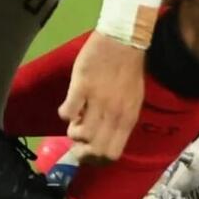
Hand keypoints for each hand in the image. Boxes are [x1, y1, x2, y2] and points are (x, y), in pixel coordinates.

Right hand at [59, 32, 147, 163]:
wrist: (124, 39)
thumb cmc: (128, 69)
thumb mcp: (132, 100)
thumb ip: (120, 120)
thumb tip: (104, 139)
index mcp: (128, 118)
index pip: (112, 154)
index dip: (96, 160)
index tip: (88, 152)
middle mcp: (114, 113)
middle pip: (94, 150)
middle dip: (81, 151)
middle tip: (76, 139)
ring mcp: (98, 101)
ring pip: (79, 134)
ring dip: (73, 131)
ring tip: (76, 118)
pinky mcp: (82, 87)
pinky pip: (67, 113)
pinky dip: (65, 113)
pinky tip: (69, 104)